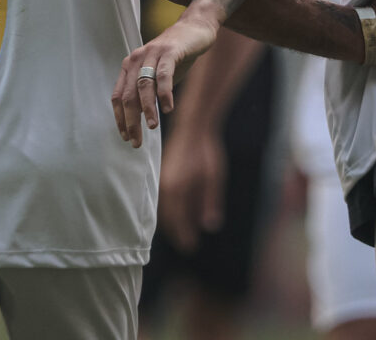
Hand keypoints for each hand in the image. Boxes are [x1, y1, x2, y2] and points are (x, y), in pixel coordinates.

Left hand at [111, 12, 218, 147]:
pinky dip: (164, 93)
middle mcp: (136, 59)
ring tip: (152, 127)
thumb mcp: (157, 76)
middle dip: (131, 120)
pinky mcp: (169, 51)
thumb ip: (147, 94)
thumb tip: (140, 120)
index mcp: (129, 67)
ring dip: (147, 109)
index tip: (125, 136)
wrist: (194, 28)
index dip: (120, 118)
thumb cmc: (174, 56)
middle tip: (137, 141)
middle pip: (128, 95)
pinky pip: (163, 75)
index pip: (118, 96)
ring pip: (144, 86)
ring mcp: (152, 53)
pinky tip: (168, 108)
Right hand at [157, 123, 225, 251]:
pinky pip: (162, 199)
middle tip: (187, 246)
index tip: (190, 248)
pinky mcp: (161, 175)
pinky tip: (177, 214)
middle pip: (167, 218)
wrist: (192, 127)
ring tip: (182, 233)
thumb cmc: (206, 151)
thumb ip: (210, 201)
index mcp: (177, 189)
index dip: (184, 236)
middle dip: (177, 233)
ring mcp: (161, 180)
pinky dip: (168, 211)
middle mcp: (165, 186)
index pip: (178, 221)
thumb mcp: (214, 178)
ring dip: (171, 223)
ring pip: (162, 209)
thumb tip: (210, 226)